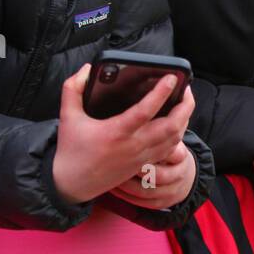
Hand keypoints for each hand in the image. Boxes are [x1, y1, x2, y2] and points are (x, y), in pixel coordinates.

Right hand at [52, 65, 195, 204]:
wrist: (70, 185)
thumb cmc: (71, 150)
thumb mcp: (67, 116)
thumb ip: (73, 88)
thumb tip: (87, 69)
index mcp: (116, 132)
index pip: (145, 111)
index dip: (161, 92)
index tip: (171, 77)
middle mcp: (133, 146)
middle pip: (171, 126)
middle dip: (185, 105)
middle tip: (186, 87)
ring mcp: (141, 157)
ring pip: (175, 138)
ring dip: (184, 118)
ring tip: (184, 101)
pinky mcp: (144, 164)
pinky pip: (169, 149)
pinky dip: (178, 133)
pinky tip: (177, 121)